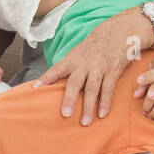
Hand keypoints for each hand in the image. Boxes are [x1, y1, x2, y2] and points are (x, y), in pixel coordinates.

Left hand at [32, 9, 144, 125]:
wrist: (118, 32)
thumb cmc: (95, 45)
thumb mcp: (79, 52)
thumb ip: (69, 67)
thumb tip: (54, 83)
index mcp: (73, 58)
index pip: (57, 69)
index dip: (46, 78)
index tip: (35, 88)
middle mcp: (85, 63)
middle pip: (75, 83)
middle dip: (69, 99)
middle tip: (65, 114)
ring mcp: (99, 67)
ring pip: (92, 89)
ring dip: (88, 107)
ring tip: (84, 122)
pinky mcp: (113, 71)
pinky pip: (108, 89)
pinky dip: (105, 102)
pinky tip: (102, 114)